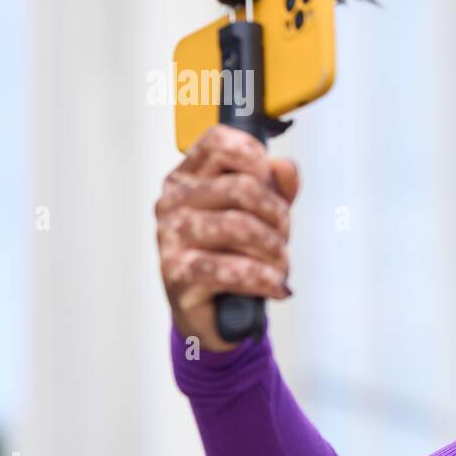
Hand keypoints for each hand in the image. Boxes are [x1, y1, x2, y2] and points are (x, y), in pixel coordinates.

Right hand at [156, 124, 299, 351]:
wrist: (216, 313)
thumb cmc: (235, 254)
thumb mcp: (262, 214)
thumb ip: (277, 185)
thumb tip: (284, 167)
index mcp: (189, 177)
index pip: (218, 142)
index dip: (254, 156)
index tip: (269, 179)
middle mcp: (173, 202)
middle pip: (242, 188)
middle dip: (278, 215)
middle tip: (283, 237)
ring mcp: (171, 238)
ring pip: (241, 227)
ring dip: (275, 250)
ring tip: (280, 265)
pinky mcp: (178, 275)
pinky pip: (233, 270)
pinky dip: (266, 279)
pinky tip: (277, 286)